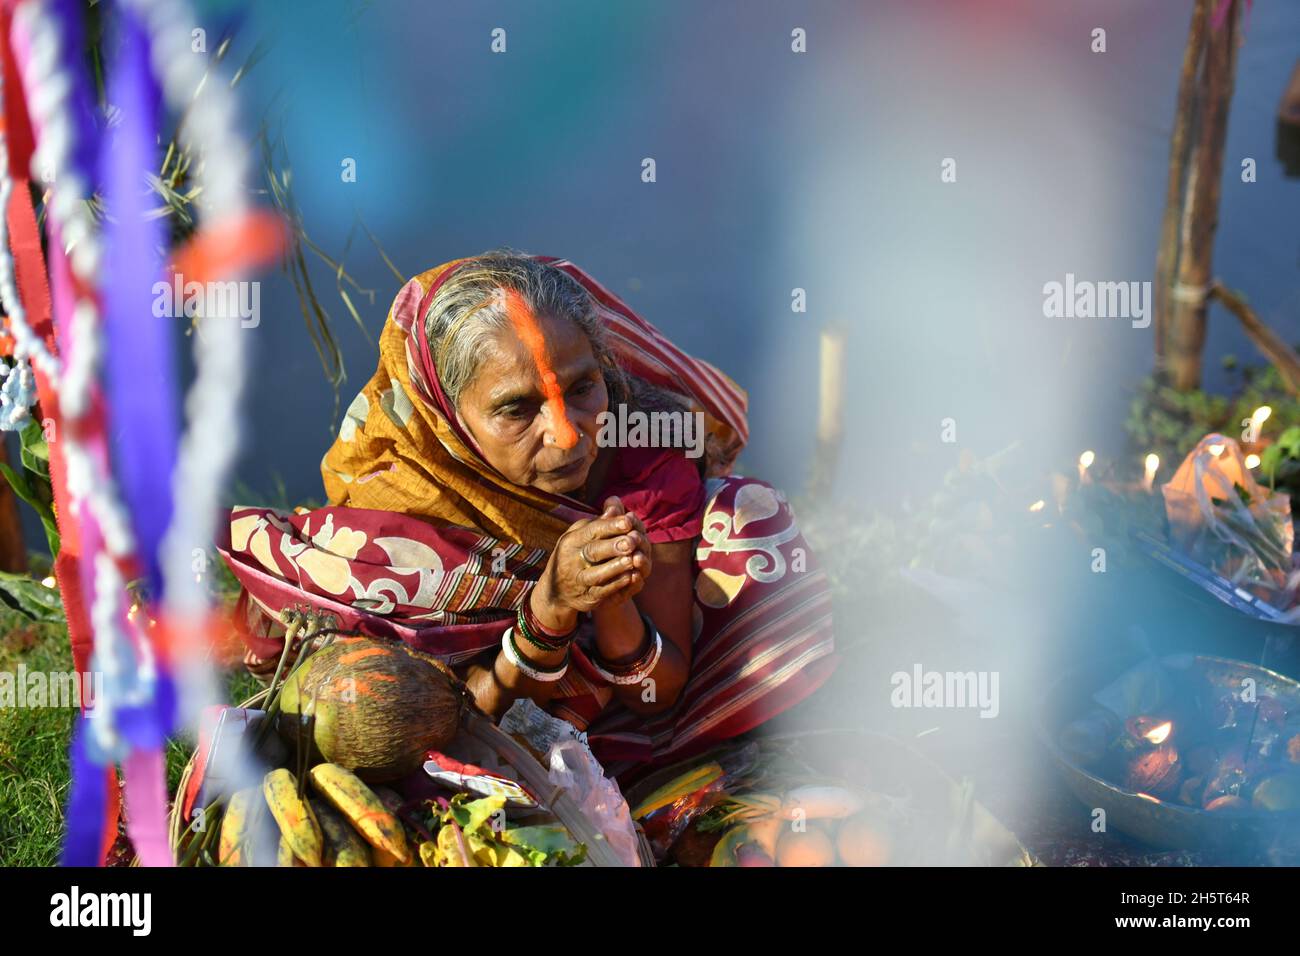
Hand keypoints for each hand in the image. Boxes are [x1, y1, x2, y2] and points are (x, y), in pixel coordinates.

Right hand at [532, 497, 651, 628]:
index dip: (610, 526)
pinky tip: (632, 577)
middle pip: (593, 552)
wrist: (555, 591)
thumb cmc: (574, 554)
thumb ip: (600, 522)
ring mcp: (579, 581)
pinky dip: (617, 585)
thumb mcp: (580, 535)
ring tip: (633, 560)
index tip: (628, 521)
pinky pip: (603, 592)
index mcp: (572, 540)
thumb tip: (616, 502)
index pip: (592, 531)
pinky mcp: (587, 598)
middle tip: (632, 541)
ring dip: (616, 567)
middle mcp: (572, 560)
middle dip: (613, 546)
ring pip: (597, 575)